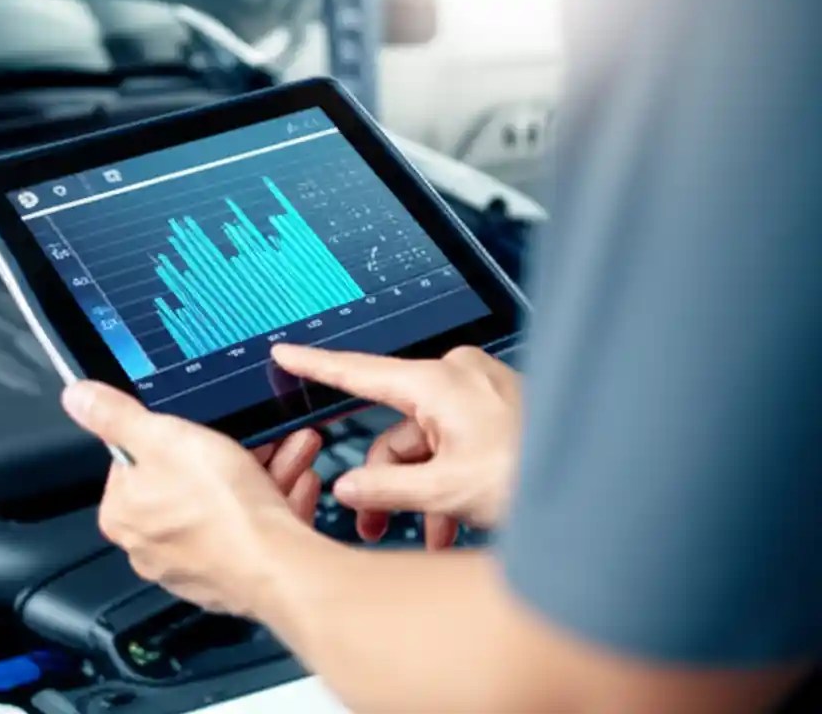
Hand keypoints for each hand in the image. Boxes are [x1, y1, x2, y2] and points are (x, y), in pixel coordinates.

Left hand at [61, 380, 322, 614]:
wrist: (276, 565)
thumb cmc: (219, 509)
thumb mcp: (164, 438)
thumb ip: (116, 416)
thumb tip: (77, 398)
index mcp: (123, 513)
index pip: (136, 460)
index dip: (174, 435)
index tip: (202, 427)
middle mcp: (151, 545)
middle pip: (188, 481)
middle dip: (229, 453)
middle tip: (258, 436)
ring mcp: (194, 565)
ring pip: (227, 505)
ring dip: (263, 473)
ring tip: (291, 449)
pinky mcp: (233, 576)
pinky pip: (253, 530)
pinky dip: (275, 504)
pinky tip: (298, 482)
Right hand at [273, 345, 521, 547]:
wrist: (602, 485)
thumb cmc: (536, 474)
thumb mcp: (447, 490)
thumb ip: (385, 489)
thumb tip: (349, 490)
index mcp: (439, 382)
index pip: (360, 371)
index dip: (316, 365)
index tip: (285, 353)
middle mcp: (458, 380)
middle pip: (393, 432)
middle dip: (385, 482)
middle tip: (373, 526)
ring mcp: (480, 397)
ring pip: (424, 448)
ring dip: (420, 494)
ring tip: (429, 535)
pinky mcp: (496, 416)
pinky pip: (452, 449)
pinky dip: (445, 486)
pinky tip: (450, 527)